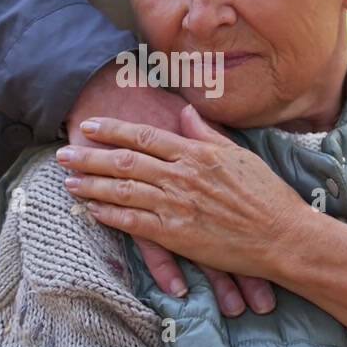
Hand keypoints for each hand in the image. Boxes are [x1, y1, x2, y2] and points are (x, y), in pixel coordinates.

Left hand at [58, 104, 306, 298]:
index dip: (112, 130)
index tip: (89, 126)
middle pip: (124, 161)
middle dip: (90, 156)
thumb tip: (185, 111)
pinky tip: (91, 210)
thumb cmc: (267, 195)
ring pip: (123, 190)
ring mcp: (176, 205)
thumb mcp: (239, 155)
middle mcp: (181, 175)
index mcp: (195, 153)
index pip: (144, 136)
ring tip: (68, 180)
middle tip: (63, 152)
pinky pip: (133, 223)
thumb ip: (207, 133)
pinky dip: (109, 214)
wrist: (283, 235)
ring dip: (92, 184)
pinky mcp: (176, 236)